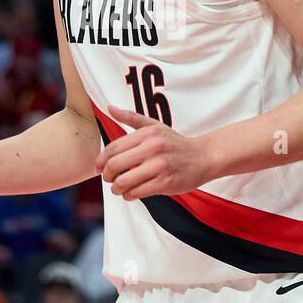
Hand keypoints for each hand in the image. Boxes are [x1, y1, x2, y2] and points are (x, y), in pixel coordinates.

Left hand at [93, 107, 214, 201]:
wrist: (203, 157)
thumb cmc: (175, 143)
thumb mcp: (154, 126)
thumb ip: (131, 117)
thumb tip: (109, 107)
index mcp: (147, 134)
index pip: (113, 148)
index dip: (101, 160)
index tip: (99, 168)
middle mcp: (153, 148)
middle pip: (115, 165)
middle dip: (106, 175)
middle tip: (108, 178)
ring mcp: (160, 167)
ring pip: (124, 182)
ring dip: (116, 188)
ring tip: (117, 188)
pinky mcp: (166, 183)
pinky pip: (137, 192)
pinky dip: (128, 195)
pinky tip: (130, 193)